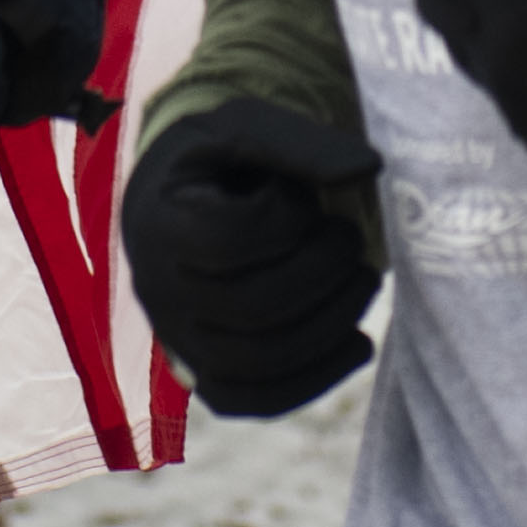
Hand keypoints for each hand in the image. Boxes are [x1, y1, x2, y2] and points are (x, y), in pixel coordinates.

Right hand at [119, 98, 387, 416]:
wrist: (187, 207)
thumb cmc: (221, 165)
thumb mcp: (246, 126)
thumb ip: (300, 142)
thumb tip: (368, 169)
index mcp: (158, 223)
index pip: (229, 239)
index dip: (287, 217)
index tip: (304, 196)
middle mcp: (158, 293)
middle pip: (251, 305)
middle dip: (323, 268)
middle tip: (351, 236)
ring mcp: (180, 343)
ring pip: (260, 359)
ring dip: (332, 321)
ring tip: (365, 279)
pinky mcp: (207, 377)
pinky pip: (257, 400)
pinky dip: (318, 378)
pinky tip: (359, 342)